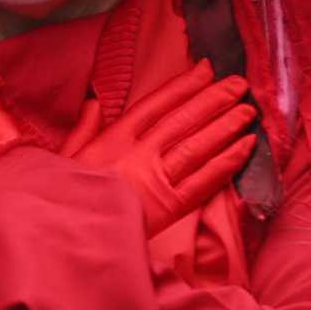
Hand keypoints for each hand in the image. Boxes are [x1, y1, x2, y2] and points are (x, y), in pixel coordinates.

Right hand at [61, 61, 259, 234]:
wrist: (64, 240)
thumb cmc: (61, 199)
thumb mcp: (64, 158)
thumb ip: (82, 129)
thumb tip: (93, 102)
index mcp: (113, 139)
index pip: (155, 104)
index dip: (183, 85)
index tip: (206, 69)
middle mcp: (138, 154)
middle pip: (183, 120)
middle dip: (214, 99)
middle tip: (239, 84)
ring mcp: (156, 181)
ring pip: (198, 146)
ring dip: (226, 126)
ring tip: (248, 110)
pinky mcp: (169, 209)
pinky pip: (204, 181)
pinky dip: (227, 162)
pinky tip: (245, 146)